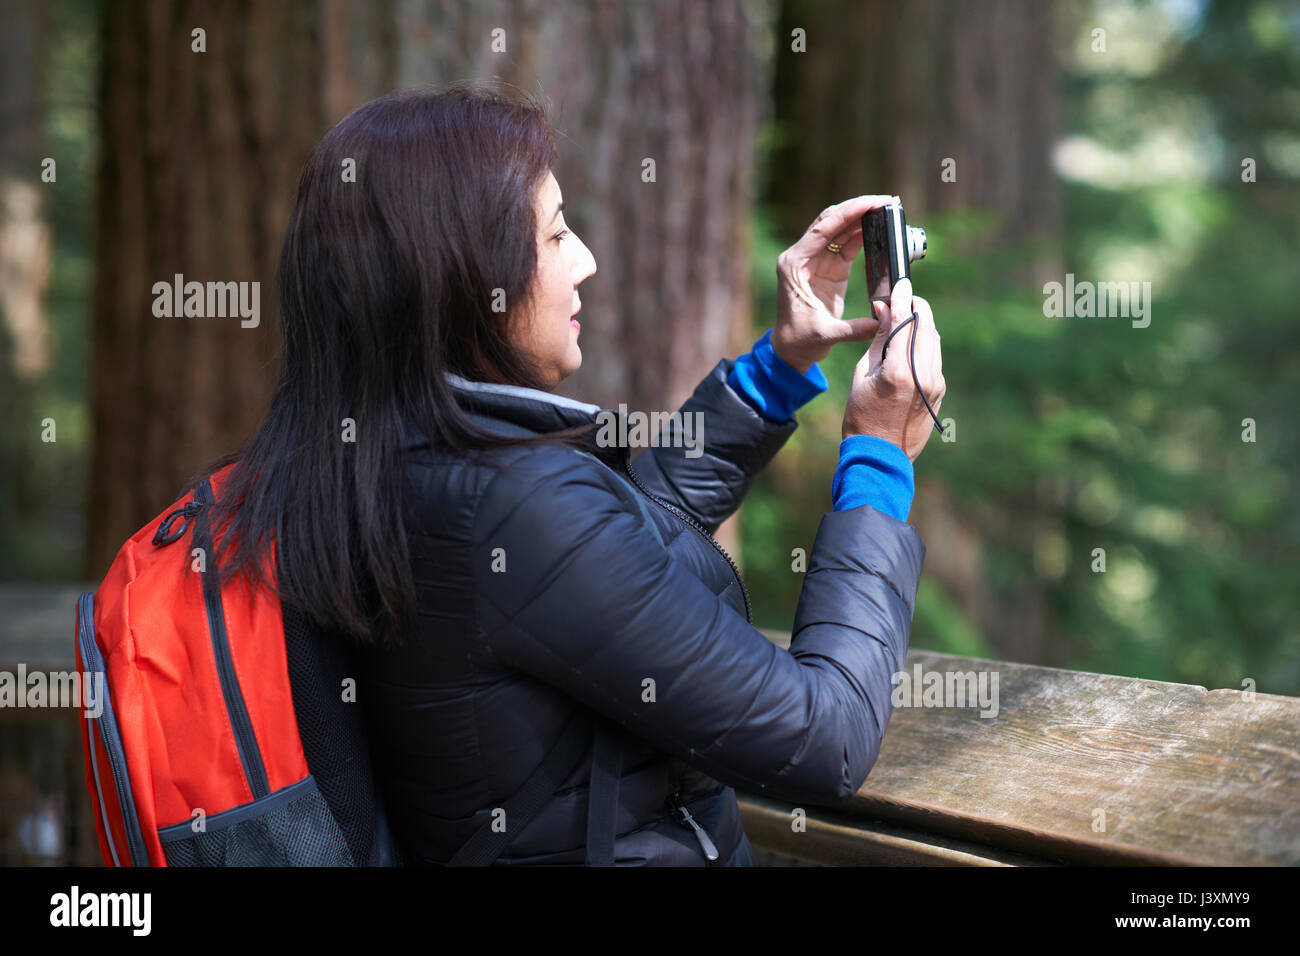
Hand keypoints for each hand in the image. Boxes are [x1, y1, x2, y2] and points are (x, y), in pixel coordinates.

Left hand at [772, 194, 900, 373]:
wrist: (793, 348)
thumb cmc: (801, 340)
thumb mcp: (826, 334)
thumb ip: (854, 328)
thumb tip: (883, 322)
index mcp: (794, 264)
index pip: (822, 229)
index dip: (847, 213)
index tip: (871, 202)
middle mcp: (803, 256)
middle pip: (831, 220)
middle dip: (857, 208)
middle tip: (885, 200)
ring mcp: (817, 260)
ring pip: (840, 228)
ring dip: (862, 217)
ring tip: (888, 208)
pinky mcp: (830, 266)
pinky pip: (848, 243)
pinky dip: (864, 234)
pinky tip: (882, 227)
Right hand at [842, 277, 945, 461]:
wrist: (880, 456)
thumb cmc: (862, 417)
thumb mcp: (863, 375)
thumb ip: (878, 341)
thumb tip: (885, 311)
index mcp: (900, 370)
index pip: (905, 320)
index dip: (902, 297)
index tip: (900, 282)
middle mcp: (924, 374)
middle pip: (926, 325)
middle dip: (916, 307)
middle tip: (903, 297)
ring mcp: (935, 383)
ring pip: (933, 339)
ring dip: (921, 325)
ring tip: (905, 317)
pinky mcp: (939, 391)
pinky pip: (935, 357)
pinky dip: (924, 344)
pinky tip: (911, 343)